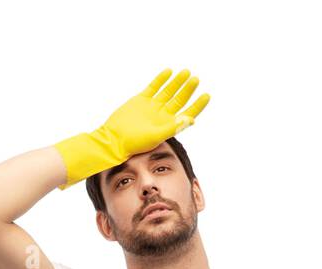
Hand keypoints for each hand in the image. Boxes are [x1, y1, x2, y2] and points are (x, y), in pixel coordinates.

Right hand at [55, 68, 210, 188]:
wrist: (114, 139)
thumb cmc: (135, 143)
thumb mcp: (156, 136)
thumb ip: (173, 126)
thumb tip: (191, 119)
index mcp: (168, 126)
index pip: (187, 113)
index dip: (197, 105)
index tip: (207, 95)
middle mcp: (162, 116)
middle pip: (179, 100)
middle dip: (188, 89)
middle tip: (196, 79)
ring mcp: (152, 107)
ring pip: (168, 91)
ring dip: (177, 82)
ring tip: (186, 73)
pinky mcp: (141, 100)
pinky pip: (153, 87)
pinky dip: (161, 80)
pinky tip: (169, 72)